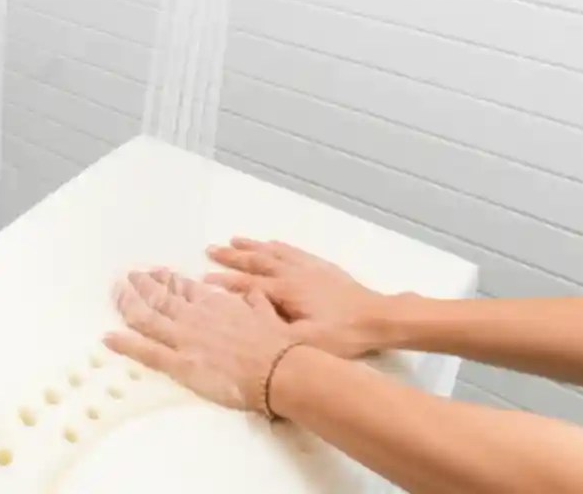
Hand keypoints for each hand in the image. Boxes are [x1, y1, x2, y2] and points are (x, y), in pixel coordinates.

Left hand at [104, 270, 294, 412]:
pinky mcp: (179, 363)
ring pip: (146, 317)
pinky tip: (108, 337)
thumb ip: (254, 301)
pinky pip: (146, 351)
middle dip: (142, 284)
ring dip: (128, 303)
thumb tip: (252, 292)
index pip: (185, 288)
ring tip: (116, 294)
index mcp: (215, 303)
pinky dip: (125, 343)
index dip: (169, 279)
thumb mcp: (266, 312)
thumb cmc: (279, 343)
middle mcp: (194, 316)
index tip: (158, 272)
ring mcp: (184, 338)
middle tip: (129, 276)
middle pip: (160, 296)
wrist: (280, 368)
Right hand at [204, 237, 391, 357]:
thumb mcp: (306, 341)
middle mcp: (293, 274)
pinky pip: (294, 251)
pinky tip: (272, 243)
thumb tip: (246, 321)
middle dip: (232, 256)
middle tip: (210, 249)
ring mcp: (308, 268)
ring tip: (234, 240)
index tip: (203, 279)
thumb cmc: (342, 334)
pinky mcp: (322, 267)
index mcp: (285, 291)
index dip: (225, 281)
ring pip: (274, 252)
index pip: (248, 284)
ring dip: (252, 246)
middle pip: (257, 261)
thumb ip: (274, 330)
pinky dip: (278, 246)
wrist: (379, 318)